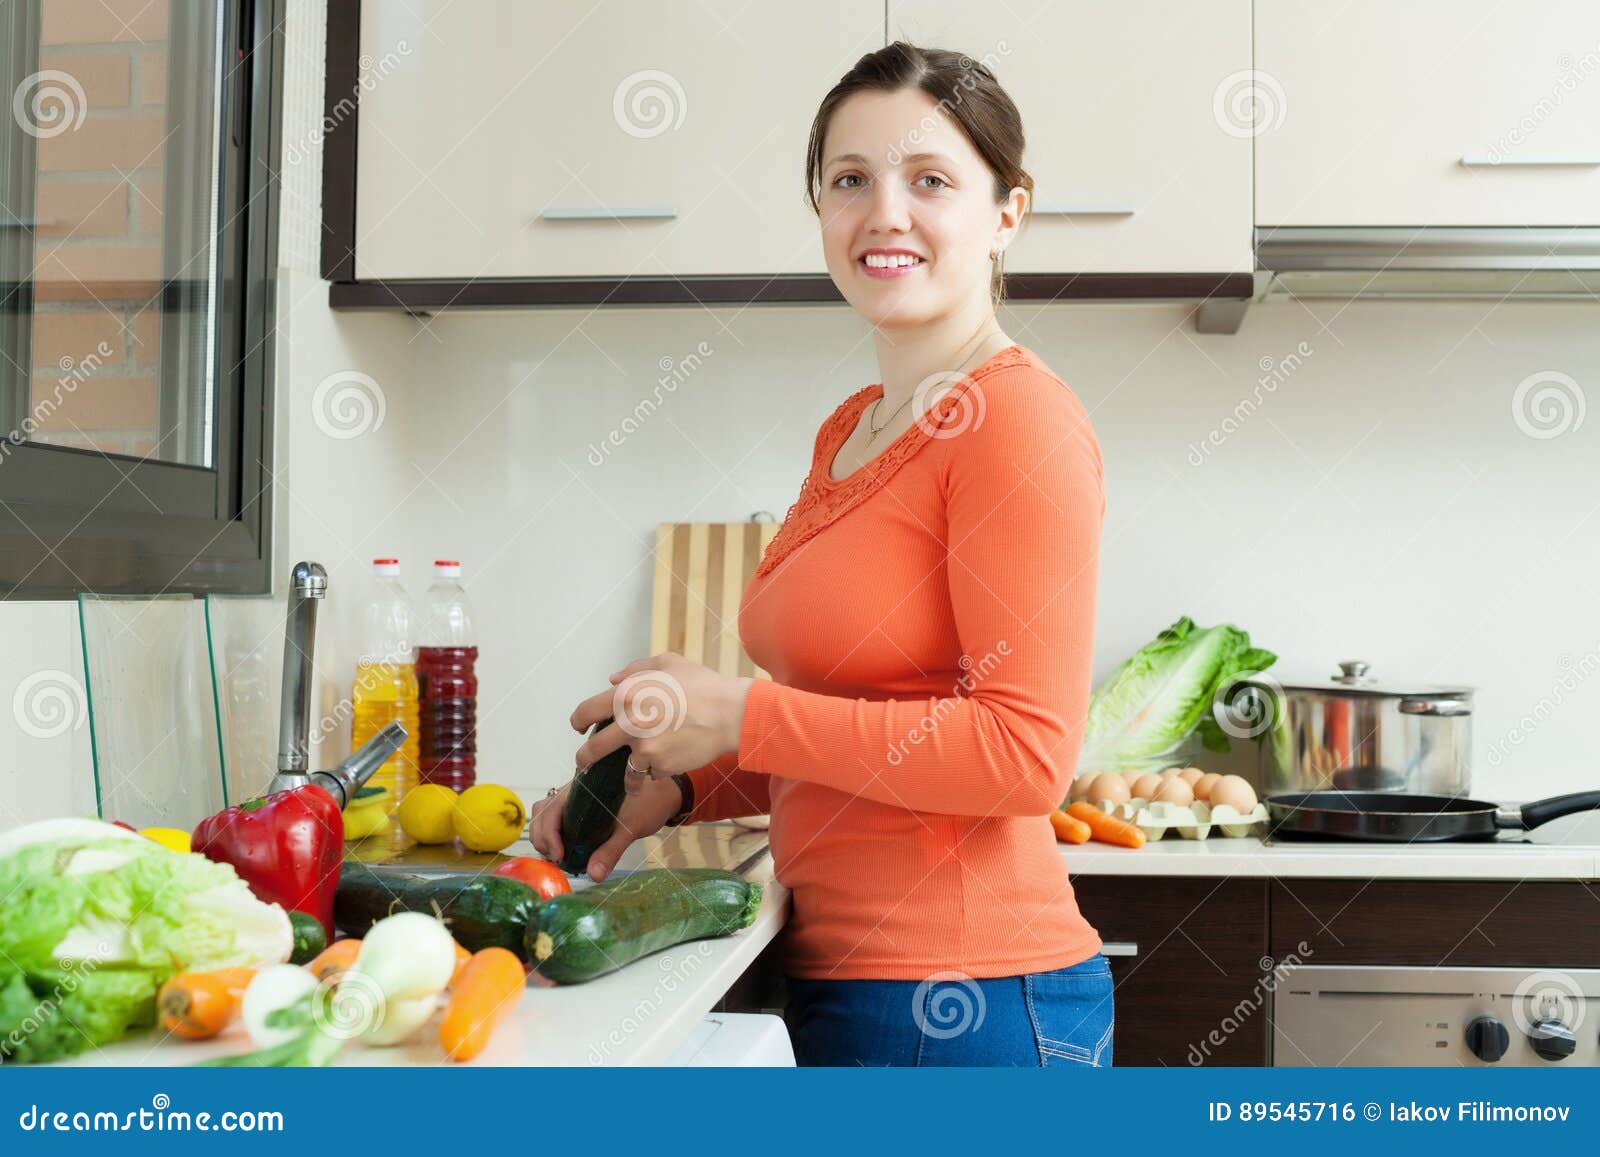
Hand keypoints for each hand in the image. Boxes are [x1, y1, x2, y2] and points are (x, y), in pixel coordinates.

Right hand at [527, 775, 685, 881]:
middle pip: (543, 812)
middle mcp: (575, 791)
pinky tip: (566, 851)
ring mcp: (577, 798)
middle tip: (557, 860)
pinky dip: (556, 835)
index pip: (550, 808)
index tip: (558, 855)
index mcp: (583, 788)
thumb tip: (593, 875)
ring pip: (547, 814)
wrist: (667, 793)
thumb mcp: (631, 828)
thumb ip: (611, 850)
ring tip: (559, 857)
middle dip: (543, 838)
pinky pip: (559, 818)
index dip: (548, 834)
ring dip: (547, 836)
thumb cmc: (651, 802)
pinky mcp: (582, 808)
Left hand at [570, 652, 752, 780]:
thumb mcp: (668, 663)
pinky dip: (658, 771)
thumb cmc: (702, 684)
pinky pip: (652, 774)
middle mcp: (630, 723)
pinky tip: (670, 762)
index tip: (579, 728)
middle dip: (585, 760)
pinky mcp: (661, 766)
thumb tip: (613, 680)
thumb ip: (636, 669)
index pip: (585, 711)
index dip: (577, 722)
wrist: (730, 713)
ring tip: (632, 779)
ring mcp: (645, 748)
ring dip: (626, 776)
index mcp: (627, 695)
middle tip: (585, 764)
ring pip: (624, 771)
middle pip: (592, 751)